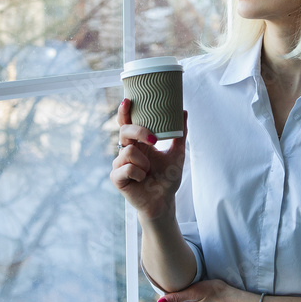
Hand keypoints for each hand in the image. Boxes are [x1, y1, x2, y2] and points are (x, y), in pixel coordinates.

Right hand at [110, 99, 187, 220]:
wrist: (164, 201)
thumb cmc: (167, 178)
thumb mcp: (177, 154)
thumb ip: (180, 134)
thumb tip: (183, 112)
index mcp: (138, 143)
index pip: (127, 123)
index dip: (124, 111)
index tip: (128, 100)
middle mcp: (126, 150)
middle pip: (124, 130)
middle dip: (138, 131)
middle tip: (154, 140)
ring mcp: (119, 164)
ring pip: (128, 151)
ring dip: (144, 162)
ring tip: (149, 172)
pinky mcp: (116, 178)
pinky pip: (126, 168)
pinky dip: (138, 173)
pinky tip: (141, 180)